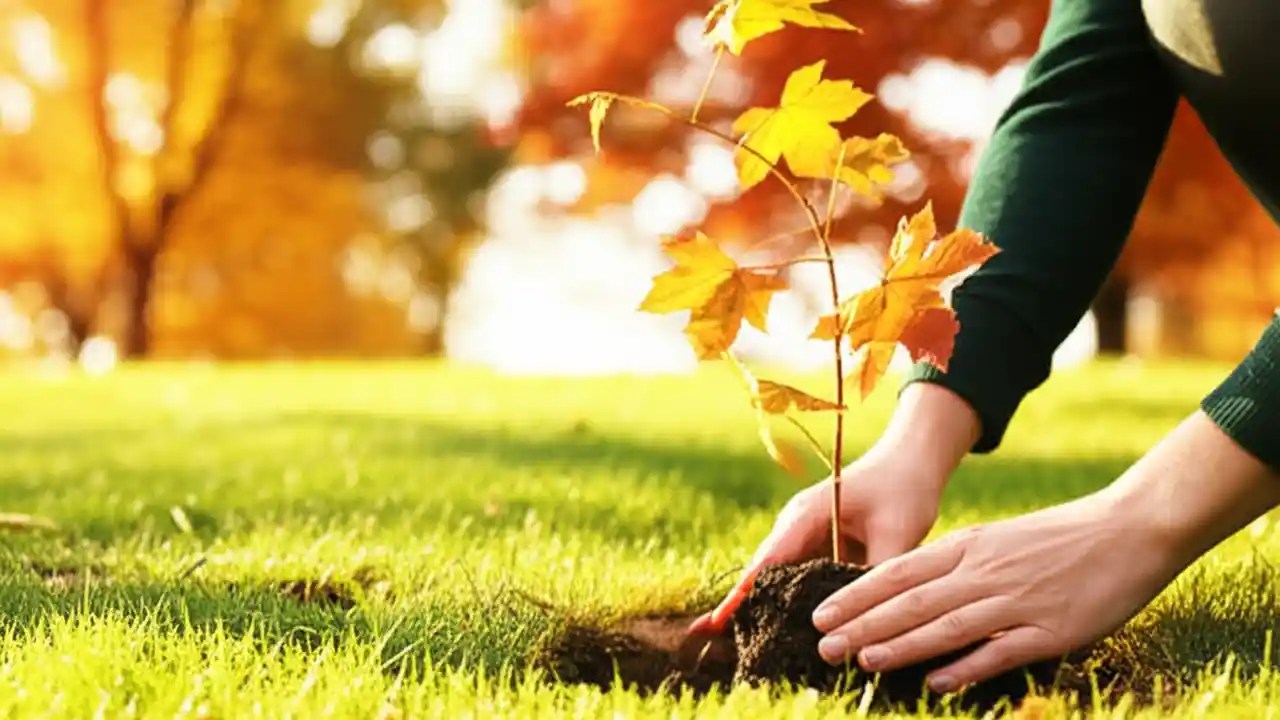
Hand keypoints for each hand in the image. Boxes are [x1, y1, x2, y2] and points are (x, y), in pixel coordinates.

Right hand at [689, 383, 980, 634]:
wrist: (909, 463)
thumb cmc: (903, 490)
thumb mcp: (898, 533)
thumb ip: (876, 575)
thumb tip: (864, 620)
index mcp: (807, 515)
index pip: (768, 559)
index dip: (743, 592)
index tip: (717, 620)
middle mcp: (796, 526)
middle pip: (763, 571)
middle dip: (743, 604)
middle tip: (714, 638)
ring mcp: (803, 536)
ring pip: (778, 577)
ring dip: (766, 605)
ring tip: (741, 641)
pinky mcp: (817, 547)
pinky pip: (798, 578)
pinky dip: (791, 600)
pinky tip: (786, 629)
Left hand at [809, 412, 1279, 692]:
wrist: (1128, 529)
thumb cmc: (1060, 538)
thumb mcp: (999, 541)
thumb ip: (959, 566)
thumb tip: (914, 595)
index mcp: (969, 547)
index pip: (899, 573)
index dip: (857, 595)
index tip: (821, 613)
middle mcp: (982, 572)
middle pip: (911, 602)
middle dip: (863, 624)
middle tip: (823, 645)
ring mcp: (1015, 601)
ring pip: (945, 626)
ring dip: (900, 646)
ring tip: (862, 660)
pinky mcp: (1049, 629)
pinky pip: (999, 651)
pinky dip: (965, 667)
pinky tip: (935, 684)